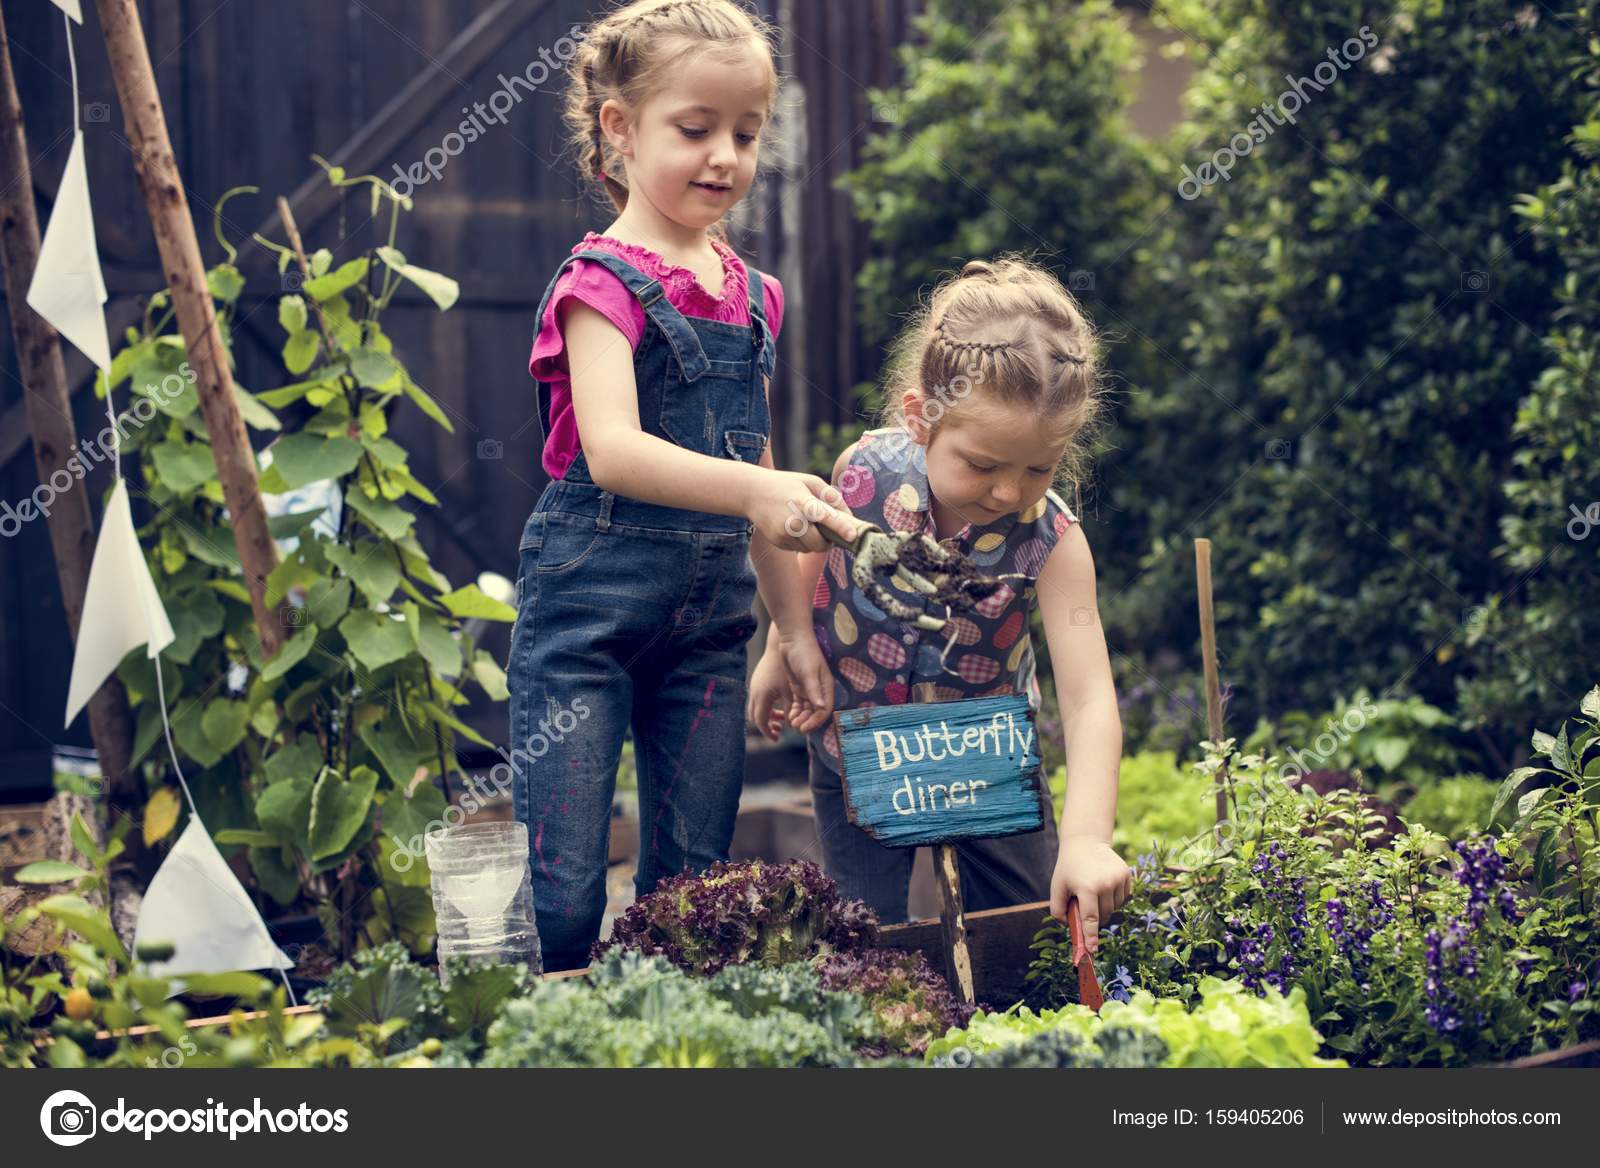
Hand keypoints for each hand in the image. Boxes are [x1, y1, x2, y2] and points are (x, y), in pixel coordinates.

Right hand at [745, 470, 856, 551]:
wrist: (752, 493)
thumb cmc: (786, 485)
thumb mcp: (810, 481)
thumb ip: (832, 496)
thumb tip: (850, 516)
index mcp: (803, 502)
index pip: (825, 516)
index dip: (841, 527)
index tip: (853, 535)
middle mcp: (792, 521)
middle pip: (820, 544)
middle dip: (828, 541)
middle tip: (827, 529)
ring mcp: (783, 534)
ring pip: (810, 549)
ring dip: (814, 541)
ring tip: (806, 523)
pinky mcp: (777, 542)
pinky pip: (798, 549)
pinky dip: (802, 542)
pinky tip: (794, 526)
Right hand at [747, 639, 795, 740]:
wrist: (779, 644)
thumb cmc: (787, 666)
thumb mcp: (792, 690)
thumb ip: (791, 709)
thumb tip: (792, 725)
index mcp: (762, 696)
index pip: (761, 722)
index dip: (768, 732)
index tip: (777, 738)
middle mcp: (754, 692)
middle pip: (754, 717)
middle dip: (766, 726)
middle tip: (778, 731)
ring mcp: (754, 686)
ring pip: (755, 708)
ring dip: (767, 716)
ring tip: (781, 718)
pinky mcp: (756, 681)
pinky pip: (757, 700)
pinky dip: (766, 707)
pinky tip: (778, 705)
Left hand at [776, 630, 833, 733]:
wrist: (792, 638)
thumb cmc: (804, 652)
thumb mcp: (809, 672)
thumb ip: (814, 690)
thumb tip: (821, 707)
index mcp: (826, 687)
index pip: (824, 710)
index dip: (816, 721)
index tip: (804, 728)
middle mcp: (819, 690)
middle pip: (815, 712)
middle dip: (807, 721)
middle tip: (796, 727)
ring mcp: (808, 689)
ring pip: (806, 709)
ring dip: (800, 717)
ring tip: (791, 722)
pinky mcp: (798, 687)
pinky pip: (797, 703)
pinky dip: (794, 711)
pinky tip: (788, 715)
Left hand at [1049, 836, 1132, 954]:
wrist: (1086, 842)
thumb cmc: (1069, 867)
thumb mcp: (1057, 886)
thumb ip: (1057, 910)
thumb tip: (1069, 927)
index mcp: (1087, 888)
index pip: (1090, 919)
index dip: (1091, 937)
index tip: (1092, 951)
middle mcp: (1105, 884)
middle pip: (1103, 915)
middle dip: (1094, 917)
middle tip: (1085, 904)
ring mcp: (1118, 879)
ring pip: (1114, 908)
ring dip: (1105, 906)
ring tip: (1093, 890)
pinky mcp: (1127, 875)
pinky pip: (1123, 898)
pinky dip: (1114, 898)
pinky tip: (1104, 885)